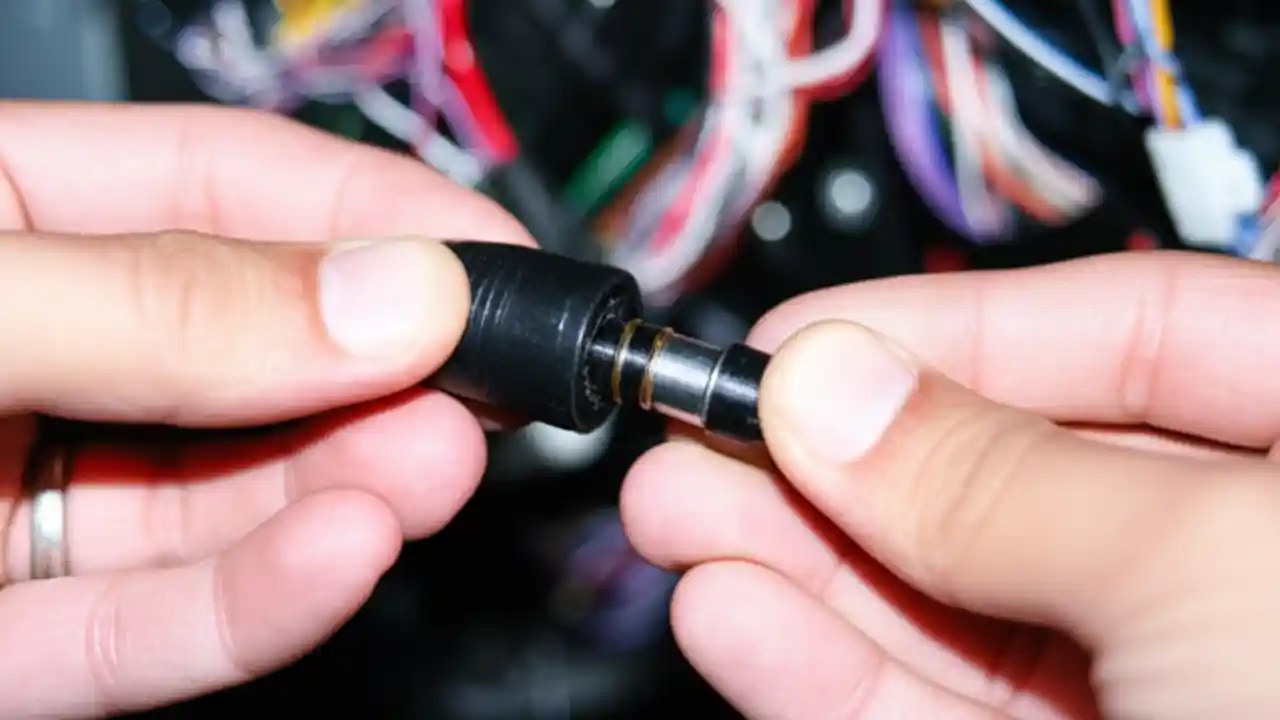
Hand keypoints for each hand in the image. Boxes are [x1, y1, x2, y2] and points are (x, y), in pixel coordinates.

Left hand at [0, 101, 531, 717]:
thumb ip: (168, 304)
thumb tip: (392, 296)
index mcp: (1, 219)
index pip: (224, 188)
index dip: (372, 217)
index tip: (495, 258)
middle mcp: (32, 354)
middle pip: (251, 356)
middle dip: (380, 377)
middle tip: (490, 391)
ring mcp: (14, 502)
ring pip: (218, 503)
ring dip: (342, 493)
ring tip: (431, 474)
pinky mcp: (2, 645)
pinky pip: (146, 629)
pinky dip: (253, 606)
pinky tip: (344, 561)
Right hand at [623, 251, 1279, 718]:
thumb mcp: (1216, 561)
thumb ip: (1007, 475)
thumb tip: (835, 388)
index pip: (1138, 331)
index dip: (954, 325)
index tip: (803, 336)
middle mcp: (1246, 563)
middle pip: (1013, 477)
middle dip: (837, 459)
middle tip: (704, 432)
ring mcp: (1171, 686)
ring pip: (955, 609)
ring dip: (799, 565)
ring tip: (677, 518)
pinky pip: (941, 718)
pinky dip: (829, 677)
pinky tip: (734, 616)